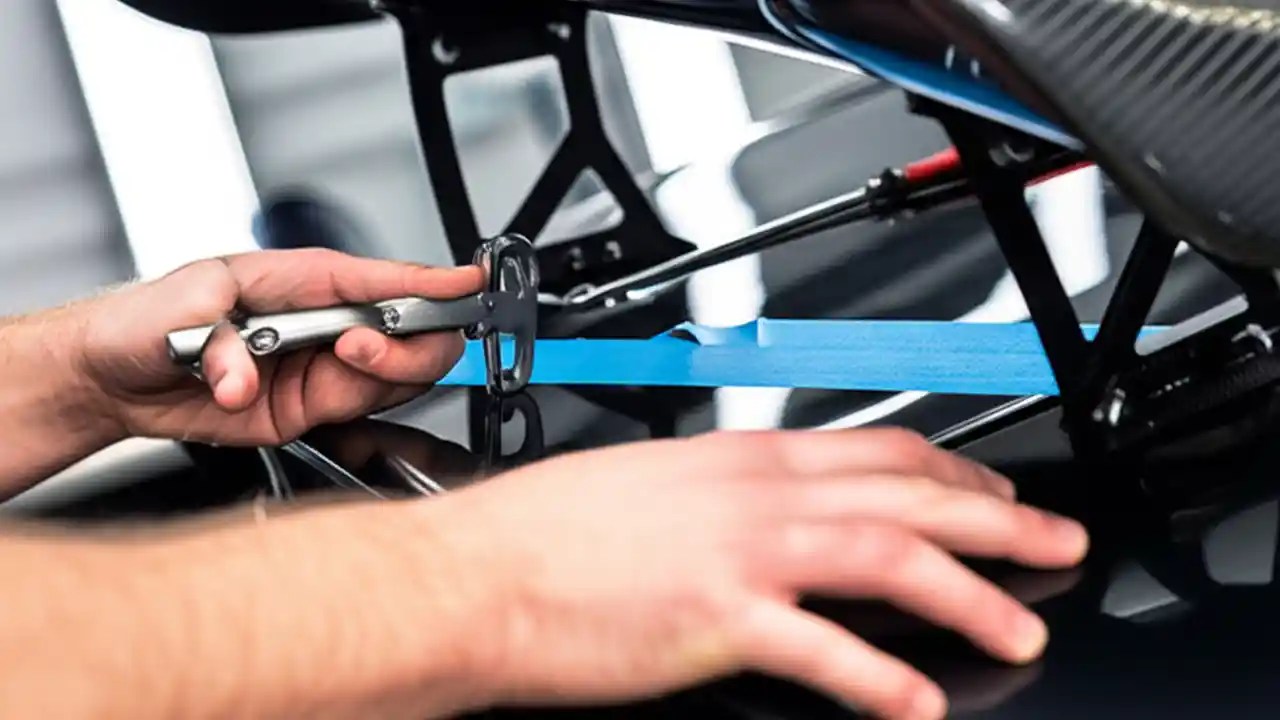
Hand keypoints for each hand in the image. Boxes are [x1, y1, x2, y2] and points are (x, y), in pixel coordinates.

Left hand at [78, 249, 483, 445]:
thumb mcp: (180, 306)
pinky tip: (308, 397)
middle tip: (364, 348)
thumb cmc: (143, 319)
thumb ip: (218, 345)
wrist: (112, 375)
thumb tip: (242, 381)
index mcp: (301, 279)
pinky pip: (359, 408)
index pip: (382, 278)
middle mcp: (322, 323)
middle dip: (408, 342)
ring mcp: (320, 368)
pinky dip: (351, 408)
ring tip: (332, 363)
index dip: (431, 281)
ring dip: (378, 374)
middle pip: (407, 331)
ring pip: (393, 374)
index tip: (468, 284)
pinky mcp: (308, 408)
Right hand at [420, 428, 1088, 719]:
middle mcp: (752, 493)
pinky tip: (918, 702)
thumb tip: (768, 517)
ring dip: (969, 594)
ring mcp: (740, 550)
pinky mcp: (717, 615)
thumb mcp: (652, 490)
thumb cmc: (542, 534)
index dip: (952, 473)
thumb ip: (723, 499)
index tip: (993, 496)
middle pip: (906, 493)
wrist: (472, 569)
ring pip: (890, 554)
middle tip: (1057, 544)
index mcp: (738, 458)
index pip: (876, 450)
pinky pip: (824, 644)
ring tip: (1019, 628)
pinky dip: (882, 676)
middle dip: (999, 522)